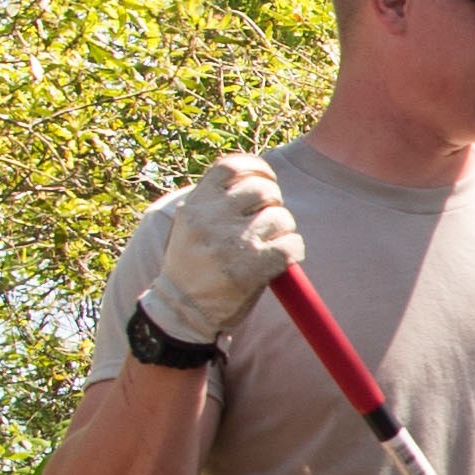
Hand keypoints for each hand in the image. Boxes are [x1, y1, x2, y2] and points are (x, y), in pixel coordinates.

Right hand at [142, 153, 303, 347]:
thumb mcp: (193, 224)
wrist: (180, 308)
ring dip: (285, 229)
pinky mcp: (250, 267)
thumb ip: (218, 202)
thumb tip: (262, 181)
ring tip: (271, 244)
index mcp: (195, 204)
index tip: (267, 179)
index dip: (257, 168)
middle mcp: (211, 218)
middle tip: (269, 221)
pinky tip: (283, 257)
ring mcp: (231, 242)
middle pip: (263, 189)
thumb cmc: (193, 265)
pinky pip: (290, 245)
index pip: (231, 166)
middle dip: (274, 202)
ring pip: (281, 217)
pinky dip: (294, 249)